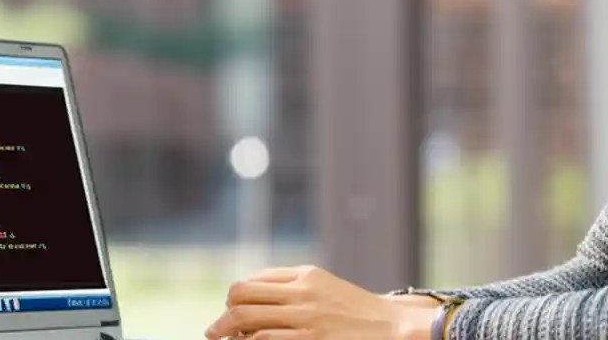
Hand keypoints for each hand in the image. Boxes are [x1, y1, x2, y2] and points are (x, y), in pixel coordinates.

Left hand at [204, 265, 437, 339]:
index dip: (235, 298)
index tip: (231, 313)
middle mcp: (302, 292)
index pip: (252, 280)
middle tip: (216, 332)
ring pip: (245, 319)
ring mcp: (306, 317)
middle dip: (223, 315)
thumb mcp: (324, 288)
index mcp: (305, 275)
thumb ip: (292, 287)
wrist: (391, 328)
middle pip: (241, 294)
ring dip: (229, 333)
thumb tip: (248, 297)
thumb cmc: (355, 312)